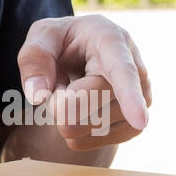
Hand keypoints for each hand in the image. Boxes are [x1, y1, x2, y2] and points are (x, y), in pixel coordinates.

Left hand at [16, 14, 151, 150]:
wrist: (85, 50)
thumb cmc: (64, 41)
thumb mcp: (42, 35)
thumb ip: (33, 59)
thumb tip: (38, 95)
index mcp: (111, 40)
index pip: (122, 72)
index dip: (130, 97)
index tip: (139, 120)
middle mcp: (135, 68)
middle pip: (95, 105)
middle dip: (61, 103)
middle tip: (57, 83)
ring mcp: (141, 98)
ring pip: (98, 127)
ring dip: (71, 118)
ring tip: (72, 92)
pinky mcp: (135, 122)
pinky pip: (103, 140)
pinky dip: (81, 135)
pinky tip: (77, 116)